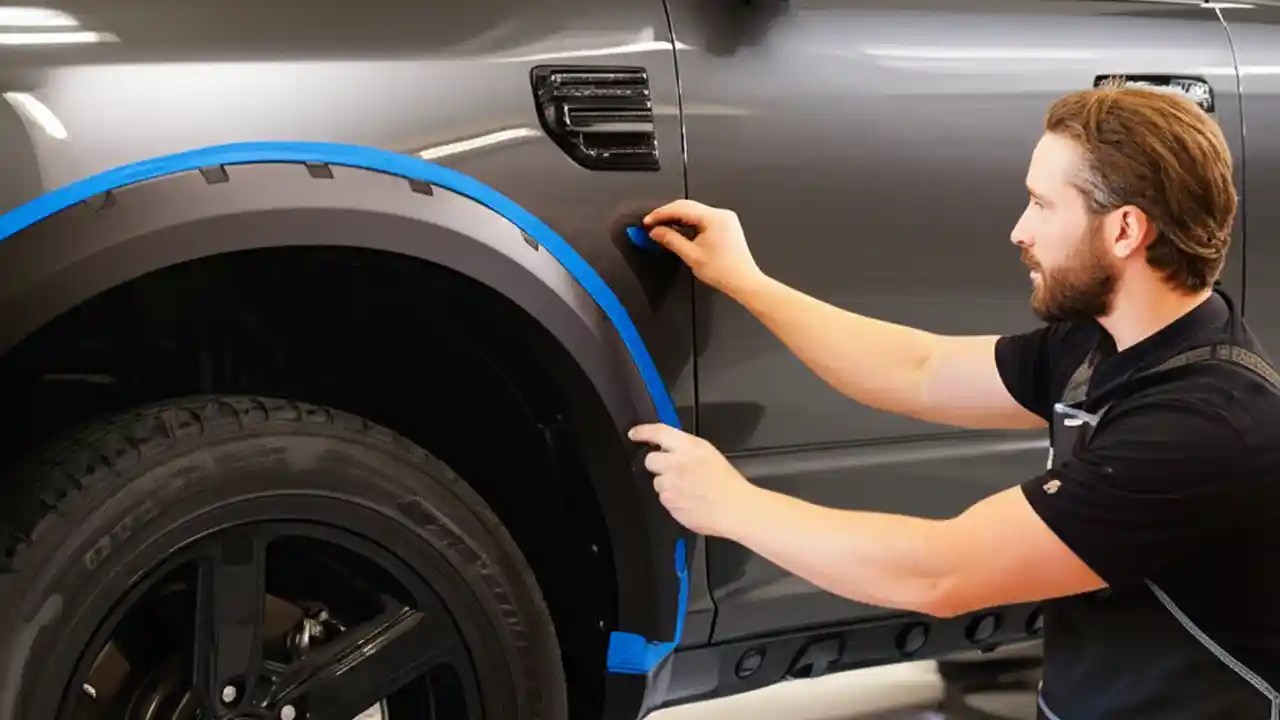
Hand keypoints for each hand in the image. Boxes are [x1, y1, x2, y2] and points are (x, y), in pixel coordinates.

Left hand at [628, 422, 762, 538]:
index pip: (658, 432)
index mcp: (688, 447)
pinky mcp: (669, 503)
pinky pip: (664, 499)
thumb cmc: (727, 482)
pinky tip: (689, 500)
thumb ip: (685, 448)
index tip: (634, 434)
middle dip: (658, 465)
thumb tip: (666, 447)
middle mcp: (675, 464)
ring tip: (688, 489)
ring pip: (657, 482)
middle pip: (650, 460)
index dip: (643, 432)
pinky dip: (674, 500)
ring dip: (667, 485)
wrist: (735, 508)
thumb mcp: (708, 453)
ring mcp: (670, 485)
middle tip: (673, 470)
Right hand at [643, 200, 766, 299]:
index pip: (680, 208)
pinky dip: (688, 222)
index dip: (661, 214)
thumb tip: (657, 231)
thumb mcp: (691, 255)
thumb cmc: (724, 271)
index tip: (648, 221)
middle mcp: (721, 215)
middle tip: (651, 224)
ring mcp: (724, 219)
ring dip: (677, 218)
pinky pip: (702, 218)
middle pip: (687, 207)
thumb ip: (671, 240)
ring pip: (694, 212)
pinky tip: (678, 230)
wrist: (744, 281)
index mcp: (714, 218)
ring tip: (662, 228)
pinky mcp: (725, 225)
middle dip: (667, 214)